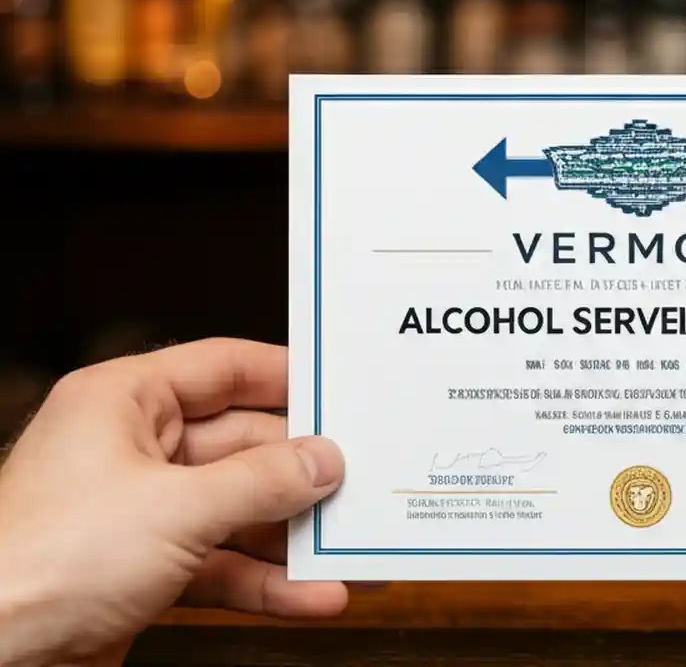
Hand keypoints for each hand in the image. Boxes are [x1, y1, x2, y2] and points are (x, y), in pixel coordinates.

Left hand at [0, 339, 346, 666]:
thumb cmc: (45, 561)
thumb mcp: (178, 508)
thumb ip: (262, 482)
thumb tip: (323, 460)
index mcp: (123, 402)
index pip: (223, 369)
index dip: (286, 377)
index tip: (343, 390)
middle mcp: (130, 450)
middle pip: (241, 447)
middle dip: (301, 475)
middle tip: (361, 484)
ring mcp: (138, 513)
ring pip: (236, 512)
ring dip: (291, 538)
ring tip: (348, 550)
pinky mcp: (142, 569)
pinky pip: (220, 564)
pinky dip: (264, 581)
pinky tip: (310, 595)